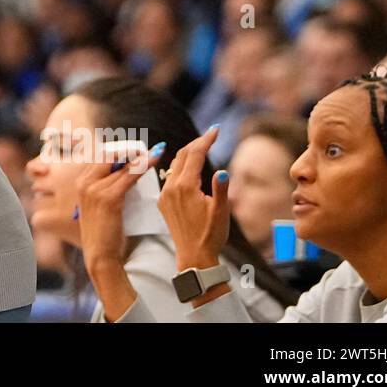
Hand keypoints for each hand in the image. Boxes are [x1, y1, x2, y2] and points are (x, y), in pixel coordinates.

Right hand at [77, 143, 162, 276]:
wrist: (99, 255)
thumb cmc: (103, 233)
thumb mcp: (99, 206)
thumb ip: (107, 188)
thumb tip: (127, 172)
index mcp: (81, 183)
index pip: (101, 156)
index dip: (120, 150)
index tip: (136, 150)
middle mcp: (85, 183)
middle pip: (109, 156)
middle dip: (130, 150)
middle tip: (149, 150)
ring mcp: (94, 190)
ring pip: (122, 165)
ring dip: (140, 156)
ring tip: (157, 152)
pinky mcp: (108, 198)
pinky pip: (129, 176)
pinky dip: (143, 166)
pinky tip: (154, 161)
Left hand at [156, 126, 229, 271]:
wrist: (194, 256)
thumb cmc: (211, 236)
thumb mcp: (221, 212)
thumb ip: (221, 189)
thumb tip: (223, 170)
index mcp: (185, 186)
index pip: (195, 154)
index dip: (206, 140)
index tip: (216, 129)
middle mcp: (171, 187)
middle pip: (182, 156)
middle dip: (197, 143)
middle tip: (210, 134)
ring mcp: (165, 195)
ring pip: (174, 166)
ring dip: (187, 154)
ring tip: (201, 146)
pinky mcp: (163, 202)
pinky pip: (170, 177)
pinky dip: (180, 167)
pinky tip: (188, 167)